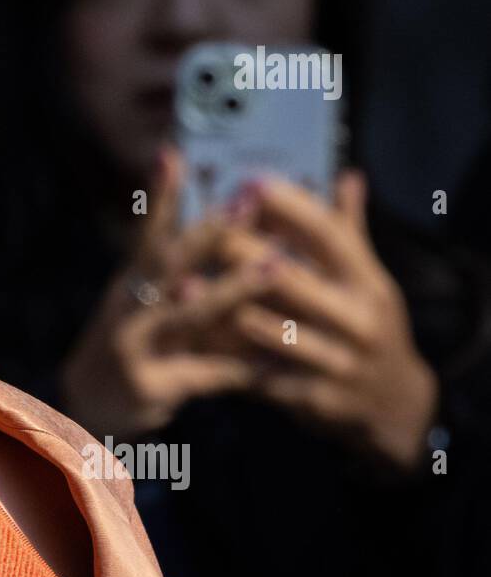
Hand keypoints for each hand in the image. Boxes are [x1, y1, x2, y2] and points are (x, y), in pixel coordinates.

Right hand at [59, 146, 277, 439]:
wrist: (86, 408)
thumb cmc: (132, 346)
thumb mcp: (143, 306)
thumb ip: (180, 276)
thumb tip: (228, 227)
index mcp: (130, 283)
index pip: (147, 232)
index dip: (160, 196)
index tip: (173, 154)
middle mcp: (127, 306)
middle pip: (168, 261)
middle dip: (209, 229)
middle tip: (247, 198)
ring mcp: (134, 344)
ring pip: (189, 310)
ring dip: (235, 286)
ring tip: (276, 266)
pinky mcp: (150, 384)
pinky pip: (206, 371)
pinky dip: (243, 366)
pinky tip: (276, 362)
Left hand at [218, 172, 437, 470]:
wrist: (392, 402)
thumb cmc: (363, 321)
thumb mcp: (365, 278)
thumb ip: (348, 230)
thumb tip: (346, 174)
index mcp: (368, 282)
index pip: (331, 236)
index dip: (292, 206)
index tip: (251, 180)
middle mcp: (359, 319)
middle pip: (296, 280)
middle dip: (248, 252)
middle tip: (204, 228)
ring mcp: (340, 361)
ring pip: (278, 331)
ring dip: (230, 308)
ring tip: (184, 286)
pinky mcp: (316, 398)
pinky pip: (265, 376)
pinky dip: (230, 360)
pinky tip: (193, 343)